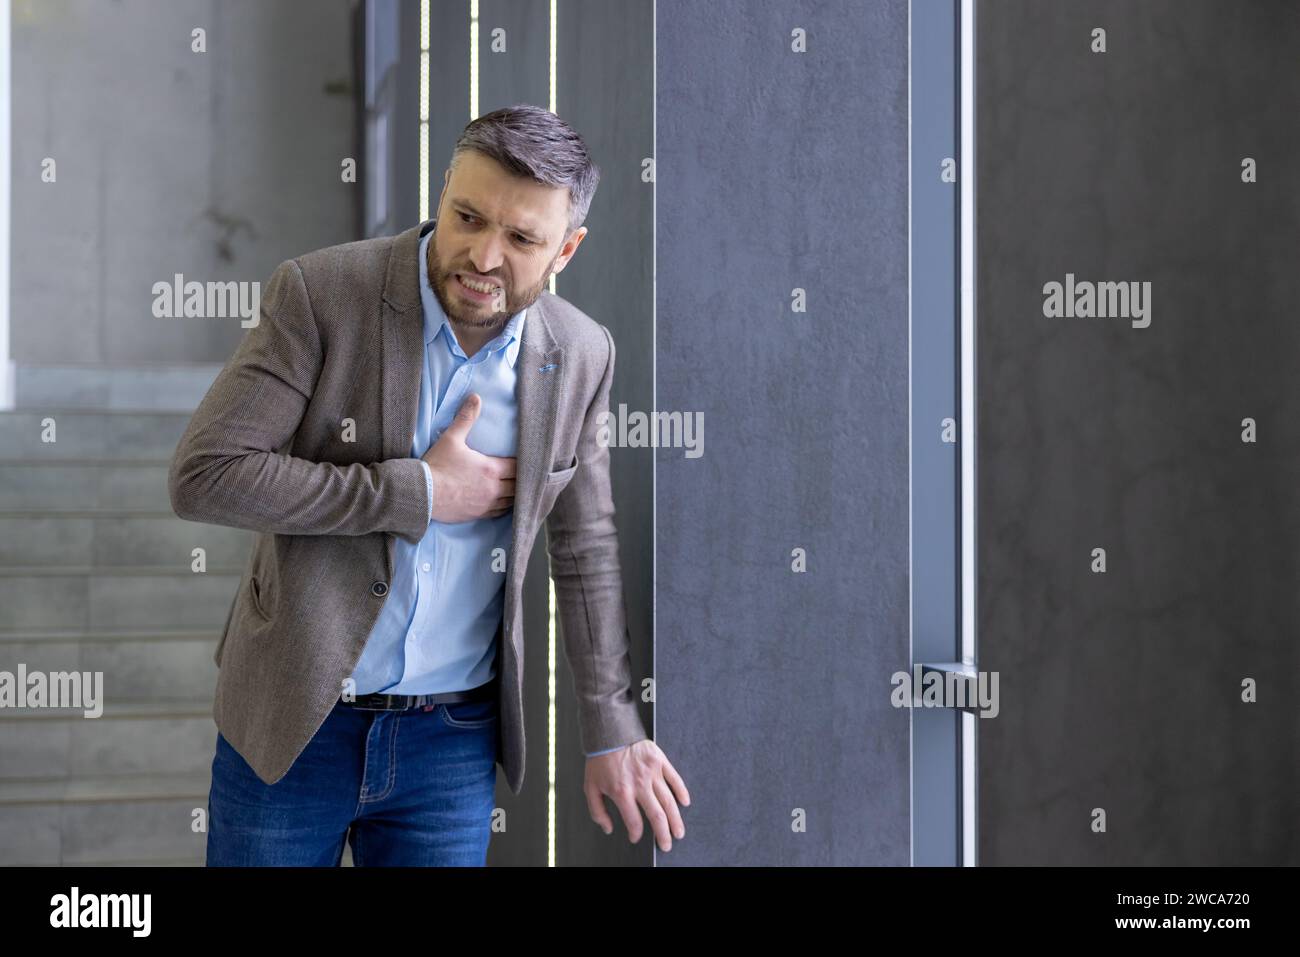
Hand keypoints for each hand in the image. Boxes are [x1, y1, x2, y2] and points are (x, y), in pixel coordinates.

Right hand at [421, 392, 515, 522]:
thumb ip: (466, 418)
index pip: (518, 466)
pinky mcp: (478, 515)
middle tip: (524, 474)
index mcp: (491, 469)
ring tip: (518, 488)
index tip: (526, 459)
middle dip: (521, 479)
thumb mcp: (451, 438)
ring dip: (515, 494)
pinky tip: (505, 502)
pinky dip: (505, 507)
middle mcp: (493, 488)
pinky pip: (499, 513)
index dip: (523, 463)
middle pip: (518, 485)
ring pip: (512, 501)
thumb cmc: (436, 466)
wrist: (421, 494)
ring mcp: (486, 504)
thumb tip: (475, 397)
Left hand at [584, 740, 689, 851]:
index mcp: (622, 792)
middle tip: (666, 845)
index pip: (634, 821)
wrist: (609, 733)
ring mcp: (652, 773)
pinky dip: (681, 792)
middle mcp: (640, 785)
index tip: (636, 838)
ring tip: (679, 832)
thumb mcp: (590, 787)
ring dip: (675, 820)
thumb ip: (597, 811)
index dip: (635, 834)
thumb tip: (608, 829)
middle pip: (657, 816)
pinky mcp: (660, 761)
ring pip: (668, 801)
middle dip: (662, 835)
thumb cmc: (600, 761)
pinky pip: (674, 779)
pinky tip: (685, 803)